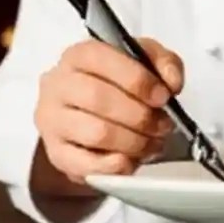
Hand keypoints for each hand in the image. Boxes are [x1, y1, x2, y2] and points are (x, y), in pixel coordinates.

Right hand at [35, 38, 182, 186]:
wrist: (88, 117)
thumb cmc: (114, 88)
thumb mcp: (143, 64)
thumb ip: (164, 63)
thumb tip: (171, 82)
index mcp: (77, 56)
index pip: (100, 59)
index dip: (137, 79)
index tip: (162, 96)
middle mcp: (58, 85)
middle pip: (97, 97)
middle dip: (140, 115)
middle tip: (162, 125)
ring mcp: (52, 120)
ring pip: (95, 133)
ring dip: (133, 142)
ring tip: (150, 143)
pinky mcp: (56, 153)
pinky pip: (86, 165)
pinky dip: (115, 166)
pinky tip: (130, 160)